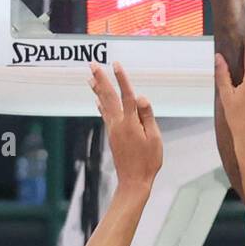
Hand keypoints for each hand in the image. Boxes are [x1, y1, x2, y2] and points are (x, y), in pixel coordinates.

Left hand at [90, 62, 162, 190]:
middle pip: (108, 96)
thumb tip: (140, 97)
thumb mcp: (154, 139)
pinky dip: (101, 104)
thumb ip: (147, 116)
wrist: (133, 181)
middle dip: (101, 79)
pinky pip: (105, 115)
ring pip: (104, 104)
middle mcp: (118, 124)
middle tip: (92, 64)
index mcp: (130, 123)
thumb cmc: (148, 161)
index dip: (121, 78)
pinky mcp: (112, 135)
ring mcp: (113, 129)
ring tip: (90, 77)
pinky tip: (97, 100)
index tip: (116, 64)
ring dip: (97, 89)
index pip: (126, 95)